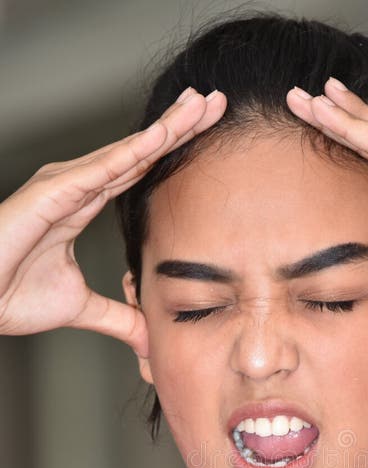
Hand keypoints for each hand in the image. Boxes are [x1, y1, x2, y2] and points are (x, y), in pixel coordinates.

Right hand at [0, 88, 225, 355]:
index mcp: (82, 203)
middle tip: (217, 100)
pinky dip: (133, 152)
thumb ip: (117, 317)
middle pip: (139, 151)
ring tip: (202, 104)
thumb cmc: (11, 295)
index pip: (138, 170)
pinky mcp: (52, 193)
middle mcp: (76, 186)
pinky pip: (100, 170)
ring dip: (166, 128)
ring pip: (126, 152)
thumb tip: (148, 338)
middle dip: (178, 126)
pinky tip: (162, 136)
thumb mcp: (81, 308)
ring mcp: (64, 185)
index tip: (207, 131)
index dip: (172, 150)